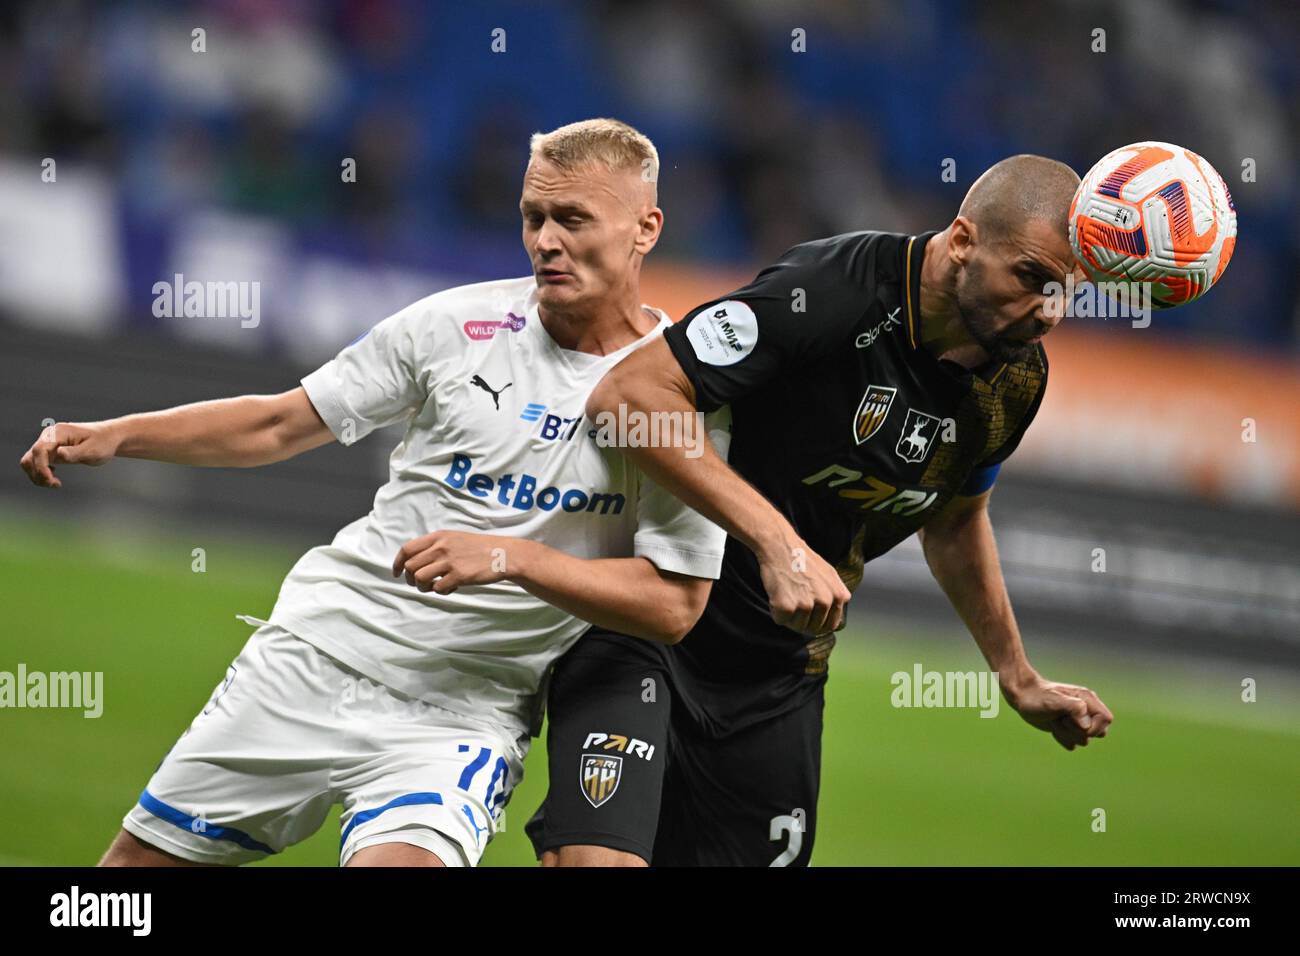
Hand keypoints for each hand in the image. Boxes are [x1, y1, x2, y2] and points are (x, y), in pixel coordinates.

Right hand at [20, 421, 120, 487]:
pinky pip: (37, 463)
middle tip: (55, 484)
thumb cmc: (103, 443)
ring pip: (30, 461)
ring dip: (38, 475)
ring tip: (55, 483)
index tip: (51, 480)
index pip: (39, 450)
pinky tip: (54, 478)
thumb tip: (58, 453)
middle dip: (38, 474)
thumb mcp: (93, 450)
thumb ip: (74, 452)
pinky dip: (41, 473)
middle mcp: (49, 436)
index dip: (41, 467)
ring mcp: (48, 443)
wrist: (108, 438)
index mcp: (58, 432)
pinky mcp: (50, 450)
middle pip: (31, 457)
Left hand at [391, 531, 520, 594]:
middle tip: (420, 584)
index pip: (407, 549)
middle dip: (411, 579)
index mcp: (438, 536)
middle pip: (410, 567)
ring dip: (424, 587)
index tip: (397, 573)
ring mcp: (449, 562)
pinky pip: (437, 588)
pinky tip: (451, 588)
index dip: (397, 563)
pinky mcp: (459, 576)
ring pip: (420, 578)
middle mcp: (441, 547)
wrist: (503, 554)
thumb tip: (415, 561)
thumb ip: (435, 546)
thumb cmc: (479, 547)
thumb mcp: (455, 538)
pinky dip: (441, 591)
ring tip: (435, 586)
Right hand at [757, 536, 850, 635]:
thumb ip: (836, 596)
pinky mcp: (788, 606)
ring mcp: (807, 604)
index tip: (807, 615)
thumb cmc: (802, 559)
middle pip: (813, 628)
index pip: (830, 625)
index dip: (817, 623)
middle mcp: (826, 601)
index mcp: (839, 596)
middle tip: (793, 600)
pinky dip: (775, 611)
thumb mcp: (829, 574)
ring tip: (786, 592)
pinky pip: (780, 620)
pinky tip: (777, 593)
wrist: (781, 545)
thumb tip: (836, 622)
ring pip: (796, 626)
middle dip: (801, 620)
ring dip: (788, 615)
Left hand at [1004, 672, 1113, 750]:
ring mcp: (1077, 720)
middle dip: (1078, 732)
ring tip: (1055, 721)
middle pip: (1099, 732)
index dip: (1094, 726)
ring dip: (1068, 734)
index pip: (1107, 719)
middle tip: (1061, 720)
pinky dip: (1063, 739)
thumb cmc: (1037, 697)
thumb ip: (1073, 708)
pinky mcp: (1068, 728)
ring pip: (1085, 739)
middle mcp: (1085, 710)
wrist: (1022, 697)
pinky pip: (1074, 743)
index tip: (1075, 722)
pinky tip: (1053, 727)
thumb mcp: (1054, 701)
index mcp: (1087, 700)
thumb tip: (1086, 725)